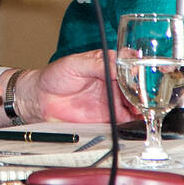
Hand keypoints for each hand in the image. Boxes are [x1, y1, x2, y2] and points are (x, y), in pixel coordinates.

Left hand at [14, 50, 134, 122]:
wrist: (39, 99)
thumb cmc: (54, 76)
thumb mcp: (75, 64)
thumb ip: (97, 63)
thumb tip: (118, 63)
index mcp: (108, 65)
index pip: (130, 66)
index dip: (140, 71)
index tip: (143, 76)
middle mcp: (113, 82)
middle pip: (137, 87)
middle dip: (144, 91)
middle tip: (144, 97)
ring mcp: (112, 100)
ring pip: (134, 103)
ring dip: (141, 107)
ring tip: (141, 109)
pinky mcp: (107, 116)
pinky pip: (124, 119)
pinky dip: (132, 121)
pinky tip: (136, 120)